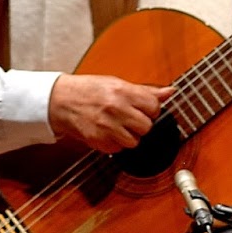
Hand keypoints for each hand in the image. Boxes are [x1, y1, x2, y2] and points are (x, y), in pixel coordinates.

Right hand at [48, 73, 172, 153]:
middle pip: (146, 127)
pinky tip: (107, 132)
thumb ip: (146, 91)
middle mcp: (116, 109)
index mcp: (123, 92)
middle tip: (130, 118)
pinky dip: (116, 143)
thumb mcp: (117, 83)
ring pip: (134, 141)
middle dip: (141, 125)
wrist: (61, 100)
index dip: (150, 110)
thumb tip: (170, 92)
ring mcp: (107, 127)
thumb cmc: (89, 90)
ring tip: (118, 125)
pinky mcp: (98, 141)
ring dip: (129, 136)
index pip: (154, 107)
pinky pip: (119, 149)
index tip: (142, 109)